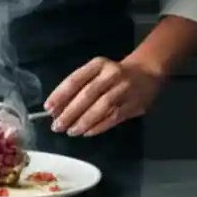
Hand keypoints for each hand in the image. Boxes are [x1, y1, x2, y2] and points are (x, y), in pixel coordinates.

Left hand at [44, 57, 164, 136]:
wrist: (147, 72)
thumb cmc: (114, 74)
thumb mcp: (97, 71)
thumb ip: (79, 87)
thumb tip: (57, 108)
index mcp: (98, 64)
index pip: (75, 79)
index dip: (61, 94)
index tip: (48, 108)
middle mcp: (111, 74)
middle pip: (87, 94)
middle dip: (70, 112)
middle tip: (57, 126)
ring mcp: (123, 89)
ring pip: (101, 107)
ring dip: (83, 121)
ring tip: (70, 131)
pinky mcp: (133, 104)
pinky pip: (113, 117)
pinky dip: (98, 127)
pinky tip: (87, 133)